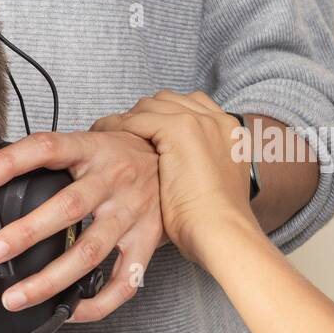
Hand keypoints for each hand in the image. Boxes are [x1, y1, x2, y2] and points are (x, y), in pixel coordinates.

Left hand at [0, 130, 163, 321]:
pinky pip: (124, 283)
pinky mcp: (148, 242)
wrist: (175, 159)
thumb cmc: (118, 155)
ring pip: (90, 252)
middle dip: (27, 233)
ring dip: (50, 280)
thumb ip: (50, 159)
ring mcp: (132, 214)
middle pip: (69, 208)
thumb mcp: (86, 143)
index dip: (9, 163)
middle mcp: (114, 181)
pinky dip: (95, 304)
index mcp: (92, 150)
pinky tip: (67, 312)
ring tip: (15, 297)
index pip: (46, 149)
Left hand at [91, 89, 257, 264]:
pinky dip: (119, 126)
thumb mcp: (210, 188)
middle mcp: (217, 121)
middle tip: (120, 131)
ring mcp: (200, 122)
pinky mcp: (180, 129)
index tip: (143, 131)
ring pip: (152, 106)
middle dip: (143, 113)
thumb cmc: (212, 222)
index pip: (191, 108)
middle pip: (170, 101)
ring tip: (106, 132)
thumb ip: (197, 170)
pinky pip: (140, 118)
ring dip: (127, 118)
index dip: (163, 117)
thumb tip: (173, 174)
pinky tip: (104, 137)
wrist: (220, 230)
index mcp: (229, 133)